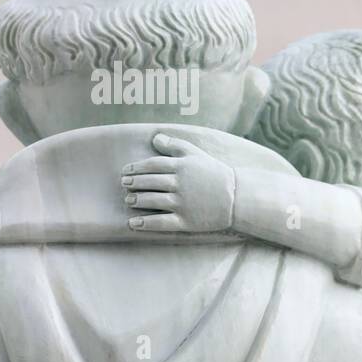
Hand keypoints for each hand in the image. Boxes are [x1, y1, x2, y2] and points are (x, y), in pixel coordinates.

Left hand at [121, 133, 235, 233]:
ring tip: (128, 200)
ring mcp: (182, 204)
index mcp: (182, 167)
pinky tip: (133, 223)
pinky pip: (161, 222)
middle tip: (124, 184)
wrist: (237, 198)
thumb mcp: (197, 155)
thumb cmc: (214, 174)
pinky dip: (145, 223)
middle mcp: (180, 184)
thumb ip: (175, 145)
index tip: (126, 171)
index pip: (153, 165)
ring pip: (153, 200)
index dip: (136, 167)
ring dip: (137, 200)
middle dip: (134, 183)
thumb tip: (155, 138)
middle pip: (150, 182)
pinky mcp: (185, 221)